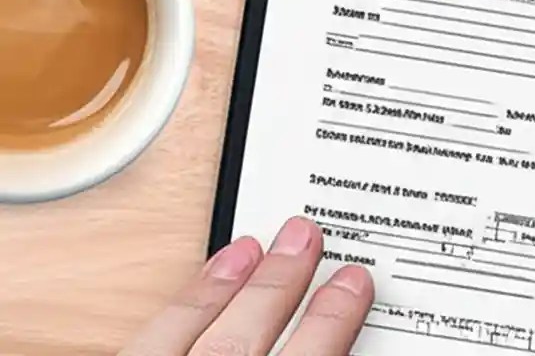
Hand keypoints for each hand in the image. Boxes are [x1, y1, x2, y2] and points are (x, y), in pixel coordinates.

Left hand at [119, 217, 372, 355]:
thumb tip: (343, 342)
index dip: (333, 318)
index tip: (353, 282)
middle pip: (242, 338)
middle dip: (277, 282)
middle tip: (303, 235)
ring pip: (181, 333)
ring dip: (216, 288)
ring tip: (245, 248)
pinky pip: (136, 347)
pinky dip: (166, 316)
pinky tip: (180, 300)